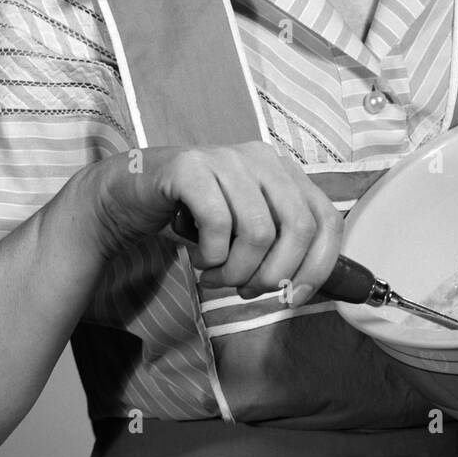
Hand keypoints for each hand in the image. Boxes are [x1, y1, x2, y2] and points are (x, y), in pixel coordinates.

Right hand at [82, 141, 342, 304]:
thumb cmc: (198, 219)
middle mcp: (263, 158)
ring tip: (216, 275)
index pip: (327, 220)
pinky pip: (218, 224)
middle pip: (298, 227)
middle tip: (245, 290)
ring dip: (236, 271)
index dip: (319, 266)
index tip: (293, 298)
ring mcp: (227, 158)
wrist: (131, 196)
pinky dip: (211, 255)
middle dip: (273, 274)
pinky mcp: (191, 167)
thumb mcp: (249, 230)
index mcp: (286, 172)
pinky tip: (199, 256)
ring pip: (258, 232)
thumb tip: (308, 288)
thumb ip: (282, 248)